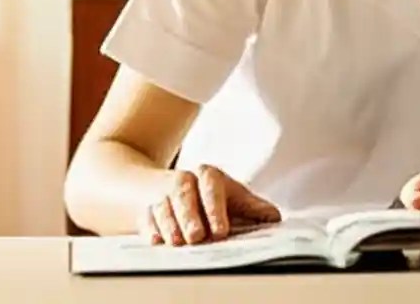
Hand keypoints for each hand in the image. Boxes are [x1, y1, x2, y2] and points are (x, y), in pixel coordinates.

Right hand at [144, 165, 280, 245]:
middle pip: (183, 196)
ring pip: (163, 208)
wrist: (160, 187)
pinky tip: (157, 241)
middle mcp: (183, 182)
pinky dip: (151, 231)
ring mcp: (161, 195)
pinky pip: (145, 219)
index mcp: (207, 176)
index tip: (220, 232)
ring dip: (171, 227)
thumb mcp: (230, 197)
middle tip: (197, 237)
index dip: (216, 210)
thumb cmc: (203, 196)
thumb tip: (275, 217)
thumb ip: (251, 207)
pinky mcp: (144, 210)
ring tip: (179, 242)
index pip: (211, 187)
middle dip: (190, 218)